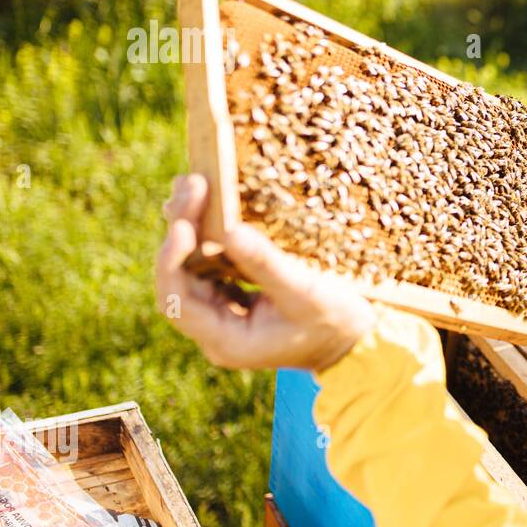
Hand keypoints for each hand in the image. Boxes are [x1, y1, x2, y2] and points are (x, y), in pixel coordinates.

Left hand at [155, 174, 375, 370]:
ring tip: (194, 186)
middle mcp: (216, 331)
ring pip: (189, 270)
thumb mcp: (306, 292)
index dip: (171, 259)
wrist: (354, 342)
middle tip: (192, 184)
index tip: (182, 222)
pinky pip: (209, 268)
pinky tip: (209, 208)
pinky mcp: (234, 302)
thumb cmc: (335, 323)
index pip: (177, 301)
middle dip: (180, 231)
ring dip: (189, 229)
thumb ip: (266, 264)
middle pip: (178, 279)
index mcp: (226, 341)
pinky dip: (207, 238)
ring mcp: (223, 316)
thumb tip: (228, 229)